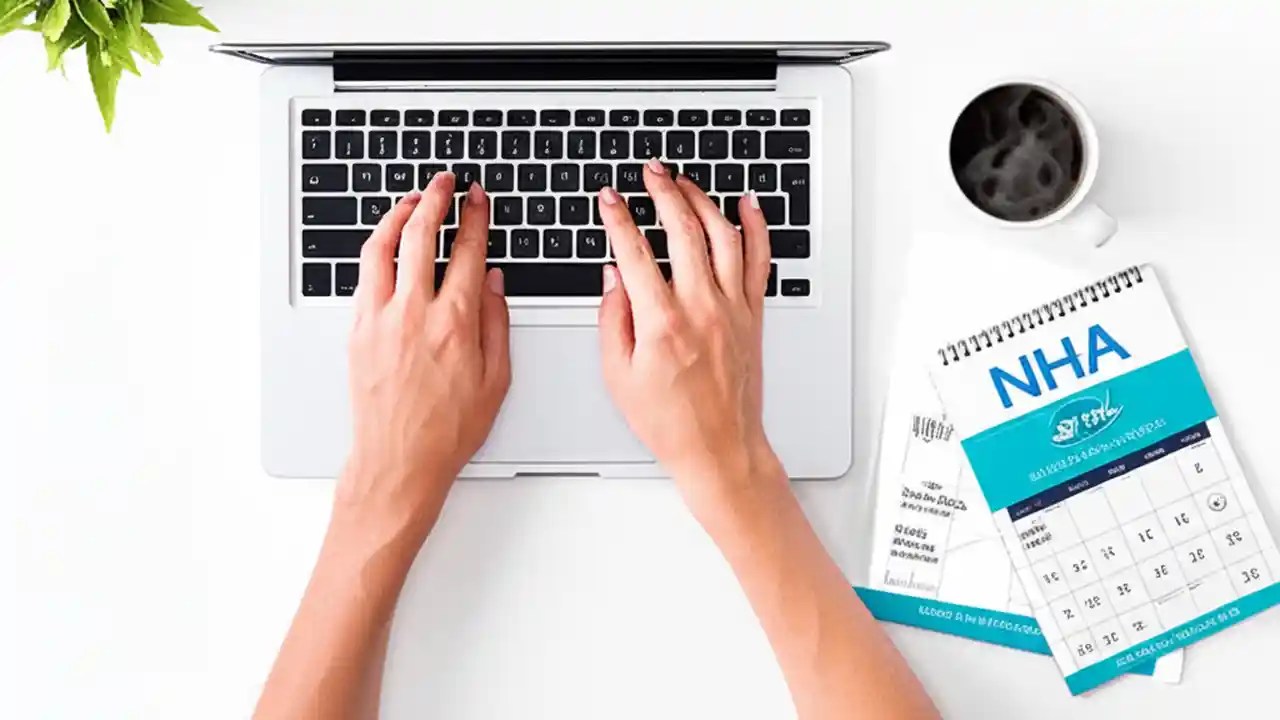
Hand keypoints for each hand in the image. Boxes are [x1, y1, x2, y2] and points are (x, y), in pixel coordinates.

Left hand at [338, 173, 510, 540]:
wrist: (399, 462)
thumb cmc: (447, 431)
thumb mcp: (496, 380)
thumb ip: (498, 324)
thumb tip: (495, 283)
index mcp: (456, 324)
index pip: (468, 252)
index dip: (475, 218)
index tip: (477, 198)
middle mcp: (414, 314)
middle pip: (422, 235)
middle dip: (435, 199)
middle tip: (444, 182)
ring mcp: (380, 319)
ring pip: (383, 247)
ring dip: (398, 215)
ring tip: (412, 200)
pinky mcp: (357, 330)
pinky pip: (365, 274)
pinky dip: (377, 248)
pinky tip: (387, 242)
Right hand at [597, 158, 781, 519]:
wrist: (719, 448)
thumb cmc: (669, 421)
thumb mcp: (618, 376)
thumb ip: (612, 319)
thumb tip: (613, 275)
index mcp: (661, 324)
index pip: (635, 253)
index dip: (619, 219)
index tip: (609, 199)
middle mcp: (701, 309)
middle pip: (683, 231)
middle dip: (663, 193)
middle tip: (650, 173)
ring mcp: (732, 309)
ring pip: (722, 236)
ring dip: (702, 201)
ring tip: (684, 182)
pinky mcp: (753, 316)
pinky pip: (759, 260)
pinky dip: (755, 227)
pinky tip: (746, 205)